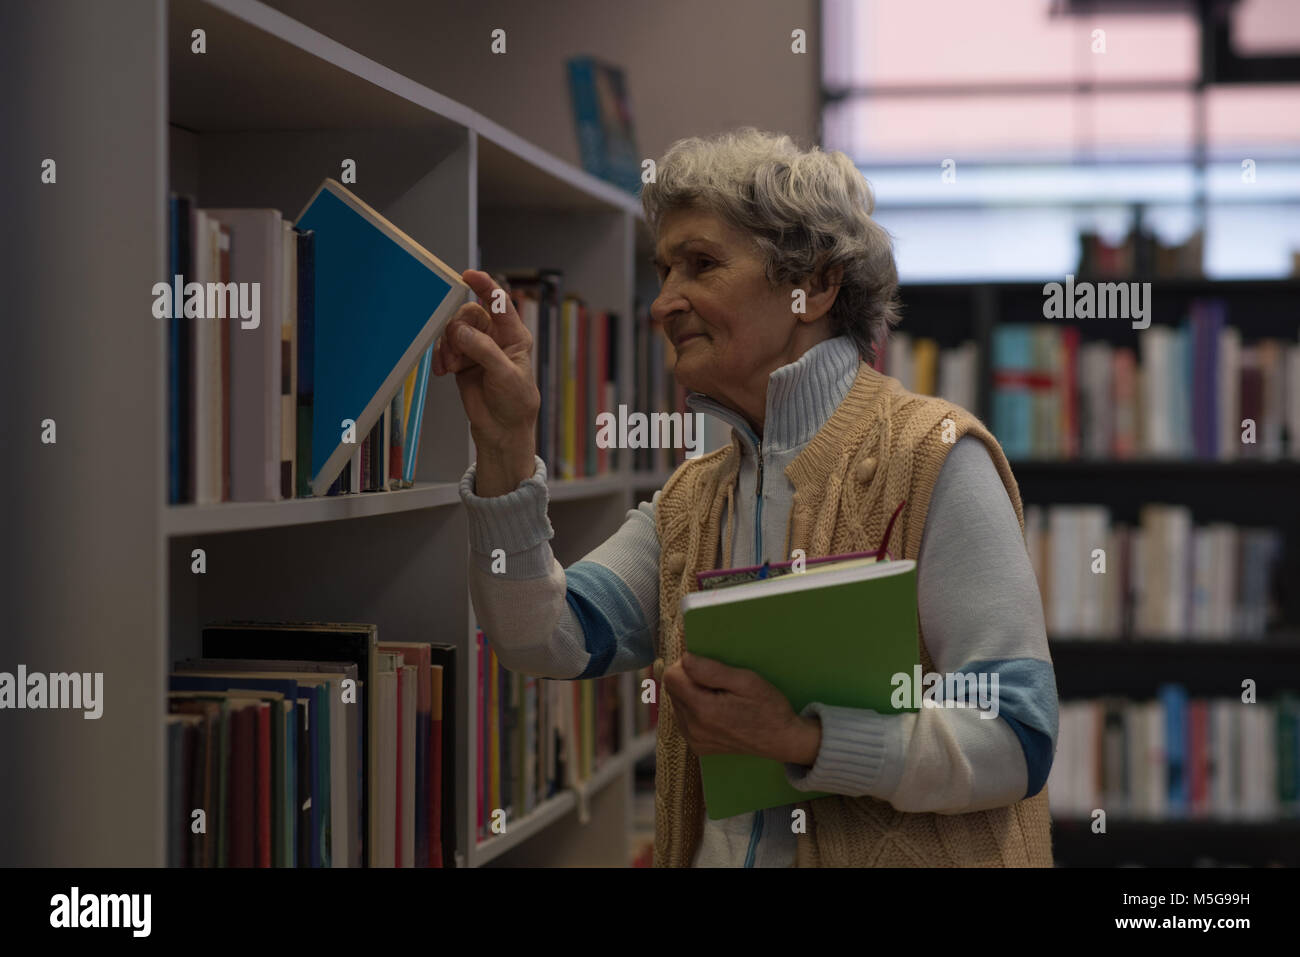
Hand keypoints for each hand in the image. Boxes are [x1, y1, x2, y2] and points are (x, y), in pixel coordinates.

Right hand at [433, 269, 539, 494]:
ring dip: (448, 346)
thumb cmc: (514, 402)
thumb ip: (483, 349)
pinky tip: (444, 371)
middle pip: (468, 315)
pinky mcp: (462, 360)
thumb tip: (460, 331)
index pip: (499, 302)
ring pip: (454, 331)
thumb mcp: (504, 374)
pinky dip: (442, 357)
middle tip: (454, 349)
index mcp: (514, 335)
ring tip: (451, 366)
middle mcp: (495, 337)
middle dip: (457, 329)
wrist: (501, 430)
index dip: (484, 286)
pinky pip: (446, 347)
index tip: (467, 276)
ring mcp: (478, 348)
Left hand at [662, 652, 821, 765]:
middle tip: (718, 684)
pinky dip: (694, 710)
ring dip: (691, 695)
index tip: (706, 668)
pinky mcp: (697, 746)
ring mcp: (694, 739)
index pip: (671, 677)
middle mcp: (692, 727)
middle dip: (689, 680)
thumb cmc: (768, 707)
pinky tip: (715, 711)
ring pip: (676, 704)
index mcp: (703, 709)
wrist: (780, 740)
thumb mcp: (745, 681)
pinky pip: (683, 718)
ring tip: (719, 698)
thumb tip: (684, 659)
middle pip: (672, 690)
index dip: (686, 666)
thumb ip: (711, 670)